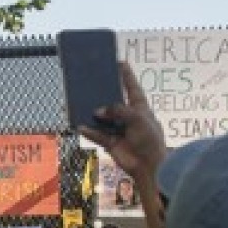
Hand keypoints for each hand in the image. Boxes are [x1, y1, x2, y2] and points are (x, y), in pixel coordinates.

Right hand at [79, 62, 166, 179]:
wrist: (148, 165)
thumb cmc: (149, 139)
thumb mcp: (137, 118)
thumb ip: (117, 111)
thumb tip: (98, 112)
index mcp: (140, 108)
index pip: (132, 87)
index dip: (126, 75)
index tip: (119, 62)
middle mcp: (128, 117)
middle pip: (112, 102)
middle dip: (102, 93)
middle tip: (91, 83)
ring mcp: (118, 130)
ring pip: (102, 118)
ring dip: (92, 113)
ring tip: (79, 102)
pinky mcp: (110, 143)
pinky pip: (96, 135)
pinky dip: (88, 131)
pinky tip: (79, 125)